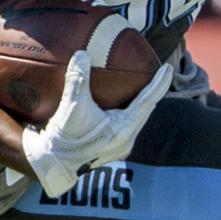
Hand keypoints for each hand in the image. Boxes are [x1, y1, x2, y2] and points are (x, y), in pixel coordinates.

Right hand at [21, 53, 171, 197]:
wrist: (52, 165)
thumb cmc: (64, 140)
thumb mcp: (71, 108)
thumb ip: (78, 80)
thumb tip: (82, 54)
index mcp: (123, 131)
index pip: (148, 102)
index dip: (159, 84)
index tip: (169, 68)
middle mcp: (126, 139)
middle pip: (145, 110)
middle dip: (152, 91)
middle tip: (158, 72)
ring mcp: (118, 144)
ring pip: (135, 117)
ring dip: (138, 100)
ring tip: (141, 84)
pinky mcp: (109, 145)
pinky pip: (123, 122)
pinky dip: (124, 107)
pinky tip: (117, 99)